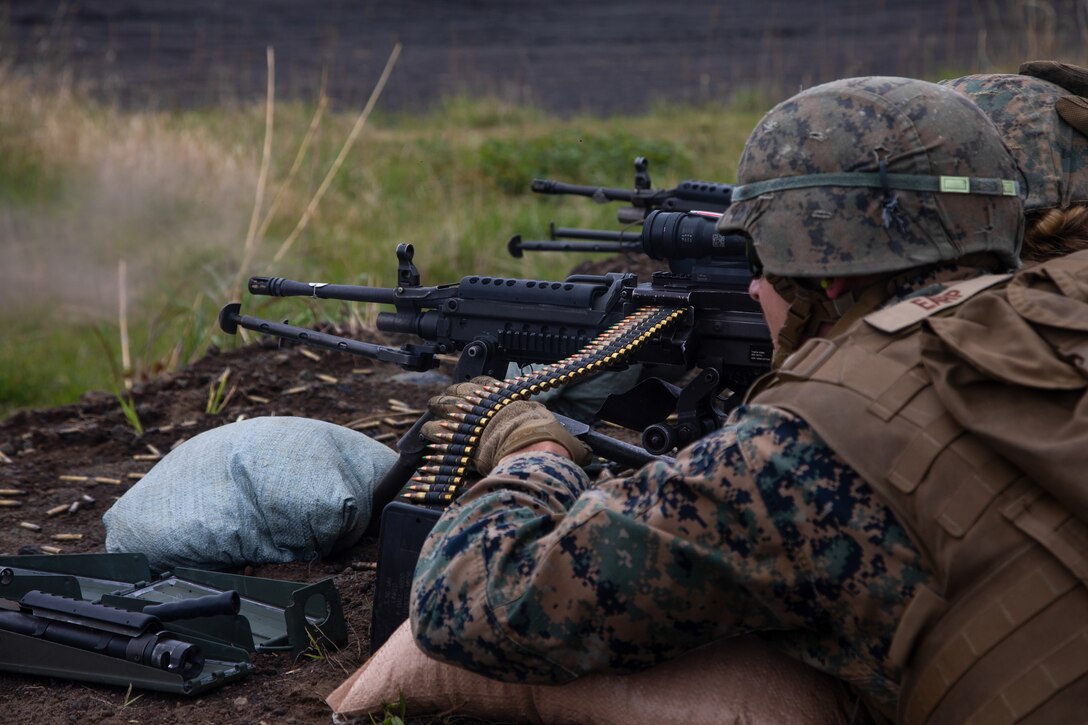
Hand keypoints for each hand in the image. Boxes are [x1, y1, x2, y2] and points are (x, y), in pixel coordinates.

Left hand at [422, 377, 589, 473]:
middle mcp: (486, 401)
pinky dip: (430, 434)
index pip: (484, 383)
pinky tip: (428, 438)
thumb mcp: (559, 430)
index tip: (469, 392)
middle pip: (458, 391)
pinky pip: (434, 430)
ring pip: (442, 406)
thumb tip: (587, 449)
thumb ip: (562, 435)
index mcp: (507, 395)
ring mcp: (469, 416)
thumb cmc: (548, 439)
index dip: (474, 388)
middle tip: (444, 403)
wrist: (534, 450)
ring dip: (436, 412)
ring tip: (432, 420)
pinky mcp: (457, 436)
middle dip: (450, 398)